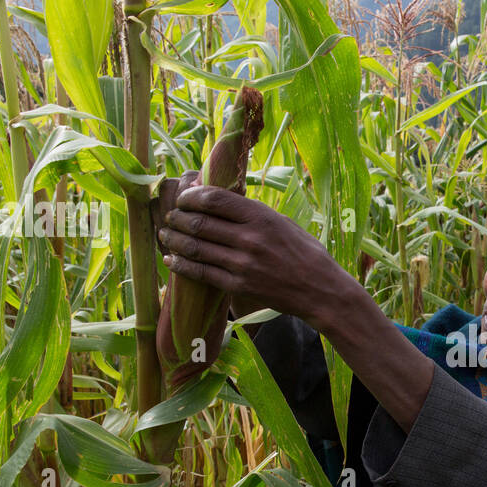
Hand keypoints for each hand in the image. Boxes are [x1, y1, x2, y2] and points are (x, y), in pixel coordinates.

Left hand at [159, 185, 348, 327]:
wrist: (321, 290)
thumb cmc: (303, 252)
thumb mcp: (282, 222)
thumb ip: (251, 212)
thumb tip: (217, 199)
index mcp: (261, 216)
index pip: (214, 199)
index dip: (190, 197)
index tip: (183, 198)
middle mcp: (250, 238)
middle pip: (199, 222)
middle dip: (177, 218)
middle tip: (170, 217)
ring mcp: (243, 264)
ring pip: (195, 248)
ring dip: (174, 240)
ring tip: (166, 235)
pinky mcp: (239, 285)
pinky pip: (201, 273)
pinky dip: (182, 265)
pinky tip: (172, 260)